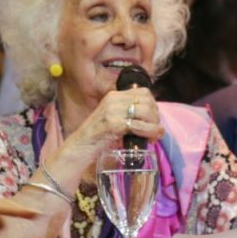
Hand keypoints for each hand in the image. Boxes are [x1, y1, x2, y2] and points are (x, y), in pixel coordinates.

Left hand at [0, 188, 67, 237]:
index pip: (0, 206)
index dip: (18, 209)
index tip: (36, 213)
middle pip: (8, 204)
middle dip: (25, 209)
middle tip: (44, 216)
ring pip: (5, 208)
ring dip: (19, 212)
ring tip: (36, 220)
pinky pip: (1, 212)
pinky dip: (11, 215)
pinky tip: (18, 224)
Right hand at [48, 87, 163, 183]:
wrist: (81, 146)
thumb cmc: (99, 134)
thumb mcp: (113, 116)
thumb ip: (127, 112)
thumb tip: (152, 116)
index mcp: (114, 95)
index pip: (143, 92)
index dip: (153, 104)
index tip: (153, 118)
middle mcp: (114, 99)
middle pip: (147, 101)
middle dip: (155, 116)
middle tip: (155, 129)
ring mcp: (113, 111)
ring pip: (145, 112)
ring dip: (154, 125)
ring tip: (154, 135)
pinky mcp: (114, 124)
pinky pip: (138, 126)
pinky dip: (149, 132)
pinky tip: (152, 138)